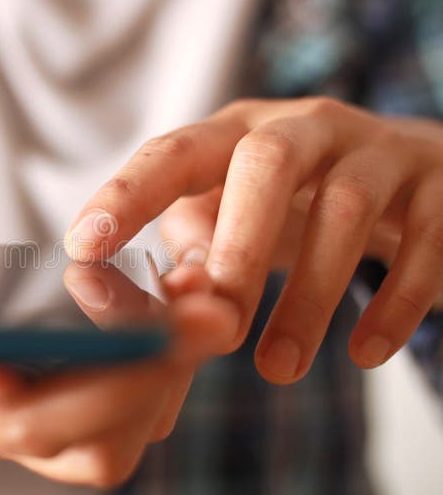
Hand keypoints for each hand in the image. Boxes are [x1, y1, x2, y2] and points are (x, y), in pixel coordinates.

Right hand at [0, 217, 237, 486]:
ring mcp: (5, 415)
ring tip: (210, 299)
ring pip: (99, 437)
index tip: (61, 341)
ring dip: (163, 375)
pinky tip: (182, 302)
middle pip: (52, 425)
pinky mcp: (42, 398)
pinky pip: (115, 415)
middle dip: (134, 373)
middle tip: (208, 308)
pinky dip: (161, 370)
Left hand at [65, 97, 442, 383]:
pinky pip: (425, 239)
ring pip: (345, 205)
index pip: (173, 152)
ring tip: (277, 368)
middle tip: (219, 324)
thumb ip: (196, 260)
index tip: (85, 246)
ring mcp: (377, 149)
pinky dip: (394, 303)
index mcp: (238, 132)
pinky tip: (365, 353)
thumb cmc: (294, 208)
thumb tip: (158, 320)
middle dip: (237, 245)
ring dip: (309, 296)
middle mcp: (306, 126)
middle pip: (265, 161)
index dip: (128, 195)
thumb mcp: (235, 220)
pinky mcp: (438, 188)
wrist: (409, 184)